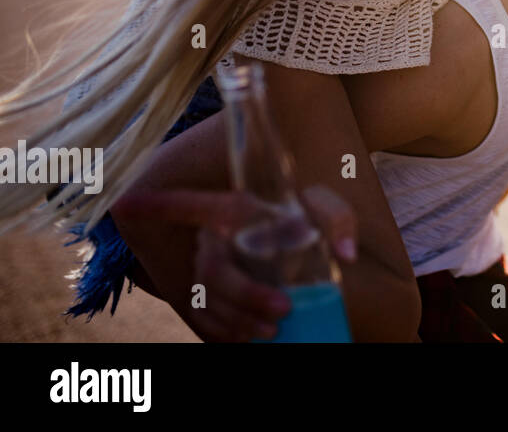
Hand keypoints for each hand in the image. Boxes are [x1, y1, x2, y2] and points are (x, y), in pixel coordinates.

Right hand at [114, 185, 356, 342]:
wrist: (294, 222)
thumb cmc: (306, 211)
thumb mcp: (323, 205)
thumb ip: (337, 218)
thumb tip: (347, 253)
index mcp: (233, 207)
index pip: (196, 205)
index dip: (161, 204)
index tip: (125, 202)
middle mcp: (214, 235)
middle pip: (212, 268)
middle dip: (243, 294)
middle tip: (282, 309)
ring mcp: (207, 262)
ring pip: (202, 295)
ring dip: (233, 318)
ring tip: (271, 330)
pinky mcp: (211, 287)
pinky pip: (198, 312)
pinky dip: (217, 331)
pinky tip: (242, 341)